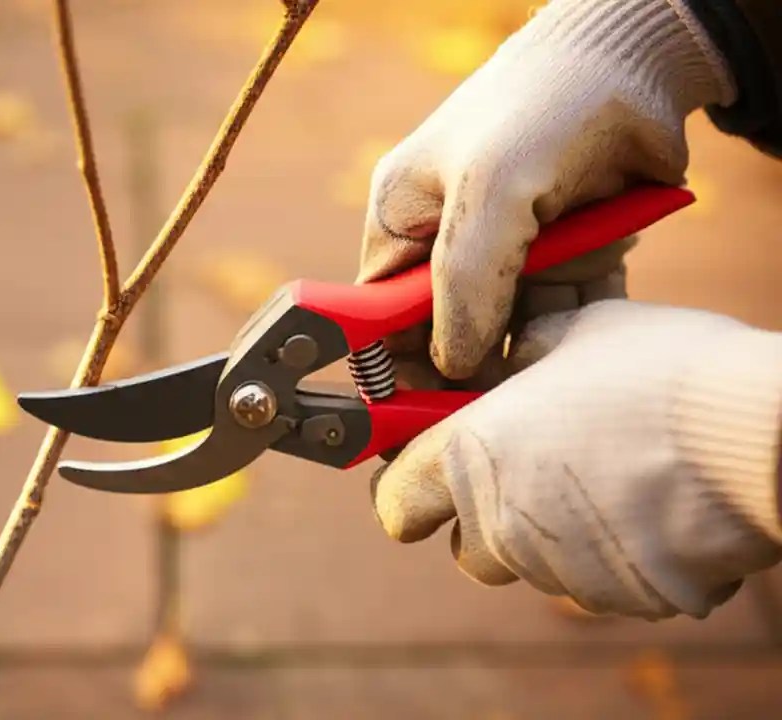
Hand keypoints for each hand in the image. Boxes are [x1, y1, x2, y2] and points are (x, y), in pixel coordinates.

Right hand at [358, 0, 735, 383]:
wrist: (637, 61)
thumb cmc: (541, 107)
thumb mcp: (489, 191)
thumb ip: (466, 281)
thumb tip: (455, 365)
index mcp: (401, 222)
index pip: (381, 317)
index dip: (396, 368)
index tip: (417, 415)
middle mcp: (448, 242)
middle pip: (444, 335)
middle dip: (465, 375)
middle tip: (490, 420)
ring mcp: (510, 253)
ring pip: (508, 334)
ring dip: (525, 361)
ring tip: (541, 396)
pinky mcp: (569, 259)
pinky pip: (564, 317)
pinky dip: (574, 340)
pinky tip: (584, 361)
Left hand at [372, 301, 781, 619]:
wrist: (758, 435)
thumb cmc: (661, 372)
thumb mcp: (575, 331)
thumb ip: (520, 356)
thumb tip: (511, 364)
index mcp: (471, 458)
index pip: (395, 503)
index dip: (405, 488)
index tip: (422, 473)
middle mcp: (503, 525)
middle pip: (464, 545)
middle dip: (483, 517)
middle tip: (531, 470)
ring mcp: (564, 571)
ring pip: (531, 565)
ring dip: (550, 535)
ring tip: (608, 477)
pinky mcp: (626, 600)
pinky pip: (600, 583)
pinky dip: (613, 556)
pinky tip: (653, 506)